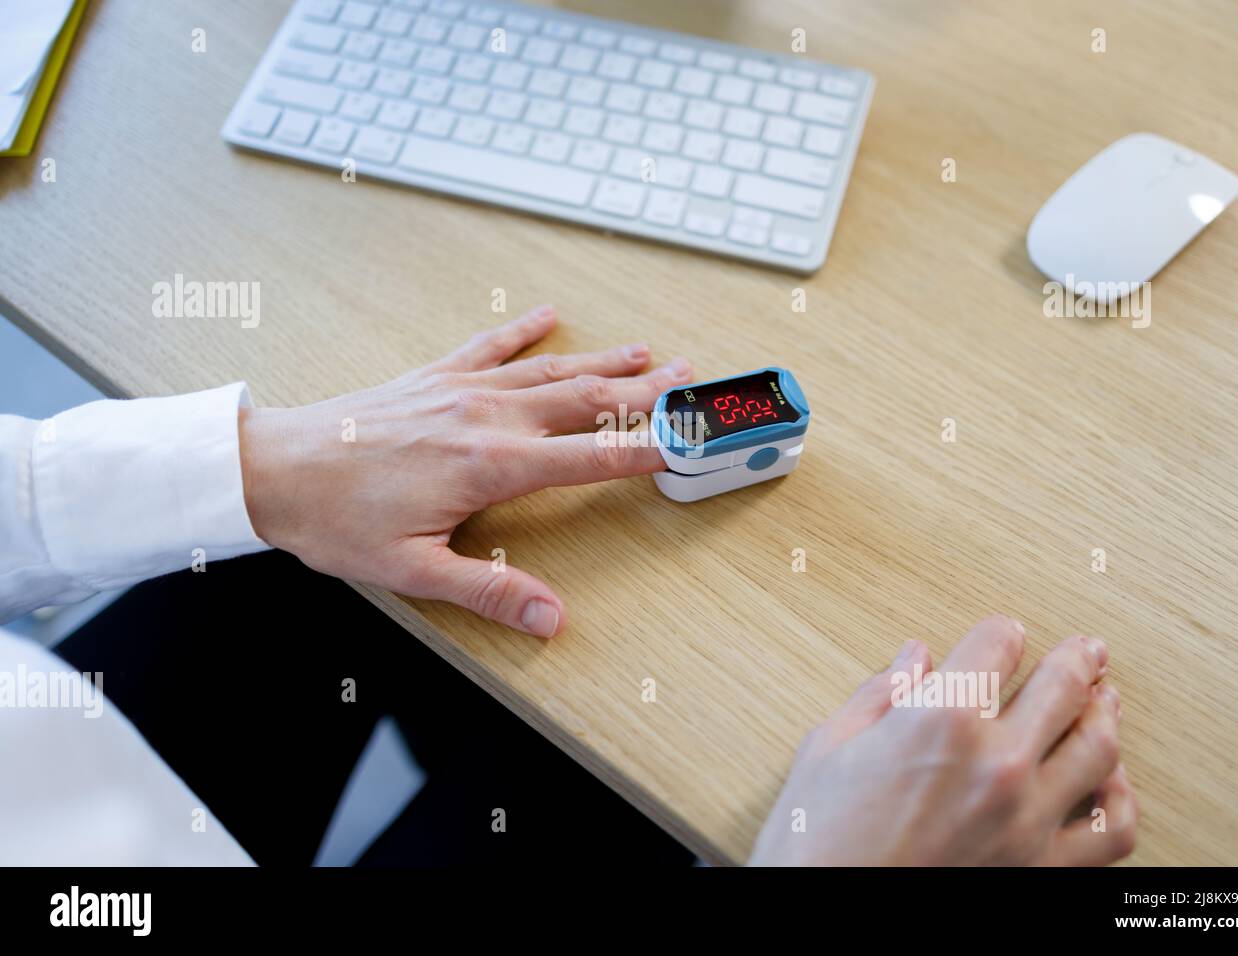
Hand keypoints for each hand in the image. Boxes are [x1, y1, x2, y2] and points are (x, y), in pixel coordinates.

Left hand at [238, 305, 691, 637]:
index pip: (592, 456)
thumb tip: (551, 617)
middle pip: (585, 400)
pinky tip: (549, 316)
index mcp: (491, 465)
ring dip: (604, 362)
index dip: (648, 449)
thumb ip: (490, 592)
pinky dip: (523, 330)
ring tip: (649, 353)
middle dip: (646, 392)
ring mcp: (460, 390)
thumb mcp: (414, 571)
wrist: (272, 469)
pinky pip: (489, 344)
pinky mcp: (432, 377)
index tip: (691, 441)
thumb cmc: (336, 521)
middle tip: (693, 382)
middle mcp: (485, 417)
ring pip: (550, 371)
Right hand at [749, 616, 1137, 864]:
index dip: (1000, 632)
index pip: (994, 646)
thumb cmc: (817, 844)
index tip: (1004, 632)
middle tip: (1087, 649)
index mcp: (939, 720)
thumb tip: (910, 661)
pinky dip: (1121, 799)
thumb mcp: (827, 751)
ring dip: (1106, 714)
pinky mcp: (1042, 869)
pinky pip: (1112, 830)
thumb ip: (877, 697)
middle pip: (1063, 686)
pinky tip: (1112, 781)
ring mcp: (1027, 818)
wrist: (829, 924)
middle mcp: (996, 762)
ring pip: (1098, 748)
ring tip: (1106, 700)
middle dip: (1078, 658)